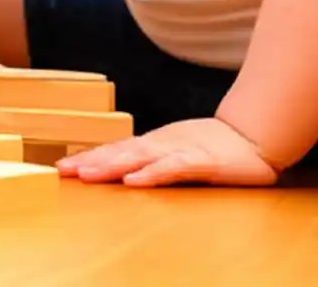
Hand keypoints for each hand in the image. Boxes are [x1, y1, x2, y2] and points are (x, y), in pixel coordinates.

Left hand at [57, 118, 279, 186]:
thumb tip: (123, 168)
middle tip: (63, 171)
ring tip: (87, 175)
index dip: (89, 157)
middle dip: (90, 161)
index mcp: (154, 143)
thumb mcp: (177, 152)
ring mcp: (180, 150)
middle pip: (120, 152)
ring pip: (140, 158)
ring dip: (112, 166)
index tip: (62, 167)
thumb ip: (153, 159)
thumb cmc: (214, 147)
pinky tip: (133, 180)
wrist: (256, 136)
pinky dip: (152, 174)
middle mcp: (161, 144)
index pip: (116, 150)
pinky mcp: (201, 161)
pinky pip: (173, 168)